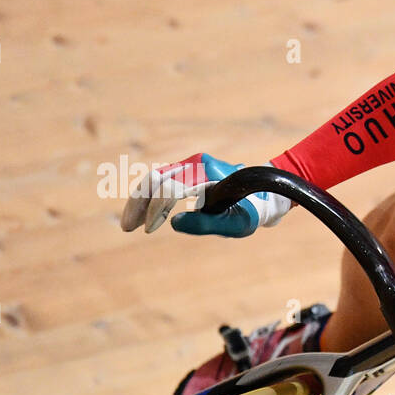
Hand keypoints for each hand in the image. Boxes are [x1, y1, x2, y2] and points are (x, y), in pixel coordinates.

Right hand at [121, 153, 292, 236]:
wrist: (267, 192)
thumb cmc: (253, 211)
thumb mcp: (235, 225)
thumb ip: (205, 224)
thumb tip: (173, 223)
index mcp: (209, 177)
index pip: (171, 189)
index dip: (156, 210)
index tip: (149, 230)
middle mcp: (198, 164)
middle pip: (156, 179)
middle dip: (139, 203)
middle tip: (128, 227)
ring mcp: (193, 164)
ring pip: (156, 177)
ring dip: (141, 200)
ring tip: (131, 224)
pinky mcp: (190, 168)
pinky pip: (164, 179)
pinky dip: (151, 196)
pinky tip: (147, 217)